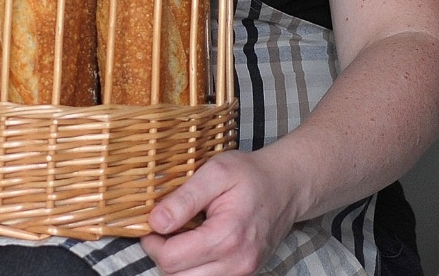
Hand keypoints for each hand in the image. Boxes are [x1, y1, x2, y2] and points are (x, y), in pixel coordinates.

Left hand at [139, 151, 299, 275]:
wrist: (285, 186)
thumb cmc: (250, 176)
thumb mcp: (214, 172)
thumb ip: (183, 198)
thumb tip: (156, 222)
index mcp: (227, 236)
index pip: (172, 259)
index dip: (153, 242)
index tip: (154, 223)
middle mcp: (238, 262)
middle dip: (163, 254)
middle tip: (165, 230)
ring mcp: (243, 272)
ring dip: (178, 263)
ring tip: (181, 235)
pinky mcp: (244, 273)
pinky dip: (194, 267)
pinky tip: (196, 244)